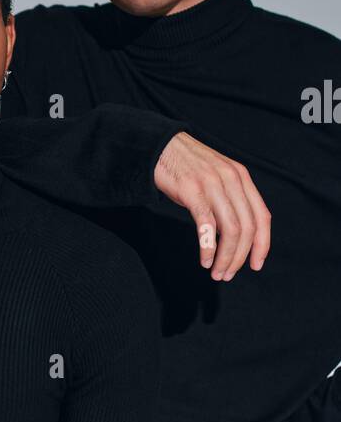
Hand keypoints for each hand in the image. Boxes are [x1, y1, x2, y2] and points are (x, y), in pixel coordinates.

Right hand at [154, 132, 270, 279]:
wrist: (159, 147)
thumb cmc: (186, 167)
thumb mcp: (218, 177)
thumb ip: (231, 199)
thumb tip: (239, 234)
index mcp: (242, 178)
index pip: (262, 217)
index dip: (262, 245)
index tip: (256, 265)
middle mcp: (232, 179)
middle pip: (247, 227)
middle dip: (240, 257)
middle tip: (226, 274)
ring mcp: (212, 183)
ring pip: (230, 229)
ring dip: (225, 257)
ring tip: (215, 271)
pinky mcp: (191, 189)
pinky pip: (206, 224)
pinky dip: (208, 247)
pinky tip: (204, 259)